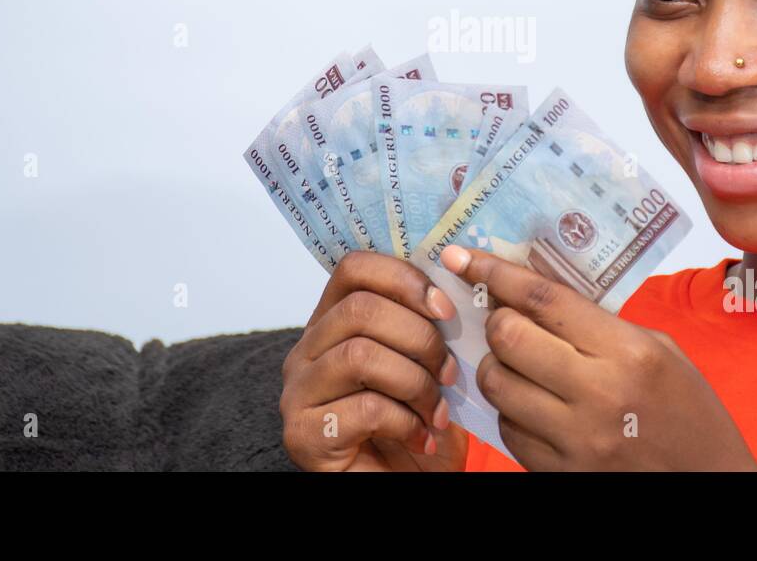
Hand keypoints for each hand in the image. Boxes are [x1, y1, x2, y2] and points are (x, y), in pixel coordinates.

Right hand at [280, 250, 469, 470]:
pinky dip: (408, 422)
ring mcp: (298, 394)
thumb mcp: (424, 363)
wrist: (404, 487)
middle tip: (450, 371)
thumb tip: (458, 274)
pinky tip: (422, 438)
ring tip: (438, 410)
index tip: (445, 308)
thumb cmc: (416, 424)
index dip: (404, 278)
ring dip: (416, 382)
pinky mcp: (304, 436)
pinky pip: (366, 408)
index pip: (354, 268)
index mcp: (331, 323)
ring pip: (360, 354)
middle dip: (421, 337)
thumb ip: (425, 320)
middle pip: (360, 308)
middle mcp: (305, 352)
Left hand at [440, 244, 756, 470]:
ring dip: (495, 365)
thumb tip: (534, 292)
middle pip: (508, 337)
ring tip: (515, 361)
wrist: (708, 482)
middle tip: (505, 318)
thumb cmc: (689, 411)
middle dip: (496, 320)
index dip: (494, 271)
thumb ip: (599, 322)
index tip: (462, 256)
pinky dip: (509, 409)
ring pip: (497, 384)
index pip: (543, 300)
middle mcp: (598, 393)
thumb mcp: (660, 349)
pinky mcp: (559, 472)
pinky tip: (530, 403)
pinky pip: (506, 430)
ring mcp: (575, 439)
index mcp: (628, 352)